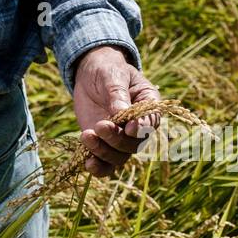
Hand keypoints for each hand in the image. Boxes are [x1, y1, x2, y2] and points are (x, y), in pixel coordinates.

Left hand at [73, 46, 160, 178]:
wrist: (90, 74)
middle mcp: (138, 127)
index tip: (128, 128)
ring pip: (119, 157)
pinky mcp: (104, 145)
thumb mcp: (112, 76)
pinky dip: (98, 167)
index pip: (151, 123)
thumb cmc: (107, 70)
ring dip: (103, 152)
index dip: (141, 129)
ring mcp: (121, 138)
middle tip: (99, 126)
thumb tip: (121, 114)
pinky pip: (105, 163)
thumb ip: (118, 94)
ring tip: (86, 136)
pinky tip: (87, 163)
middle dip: (116, 139)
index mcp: (148, 106)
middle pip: (134, 144)